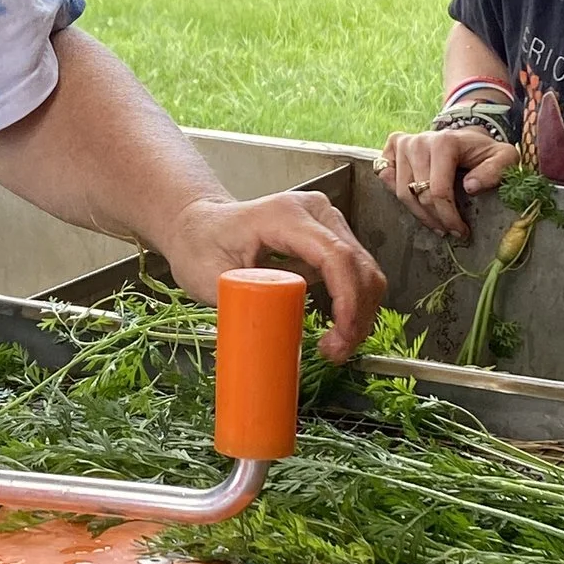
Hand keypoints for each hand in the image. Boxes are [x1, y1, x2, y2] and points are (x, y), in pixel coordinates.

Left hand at [158, 187, 385, 363]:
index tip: (342, 336)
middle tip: (336, 352)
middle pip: (358, 264)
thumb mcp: (211, 277)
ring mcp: (326, 222)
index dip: (347, 299)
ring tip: (335, 345)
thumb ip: (243, 306)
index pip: (335, 256)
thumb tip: (276, 345)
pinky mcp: (330, 237)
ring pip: (365, 270)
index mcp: (285, 216)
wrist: (199, 226)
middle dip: (358, 314)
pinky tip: (337, 328)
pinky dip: (355, 303)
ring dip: (361, 312)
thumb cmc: (199, 245)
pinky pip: (356, 272)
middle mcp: (314, 212)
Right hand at [378, 123, 515, 237]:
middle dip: (435, 219)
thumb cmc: (485, 153)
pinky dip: (400, 195)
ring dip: (419, 214)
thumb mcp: (504, 159)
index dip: (448, 217)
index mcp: (444, 142)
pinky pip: (385, 178)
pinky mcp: (391, 148)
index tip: (461, 232)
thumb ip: (494, 171)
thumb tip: (470, 187)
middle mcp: (418, 141)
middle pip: (418, 194)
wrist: (467, 138)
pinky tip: (418, 203)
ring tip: (437, 224)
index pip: (438, 190)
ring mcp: (402, 144)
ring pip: (401, 192)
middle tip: (450, 232)